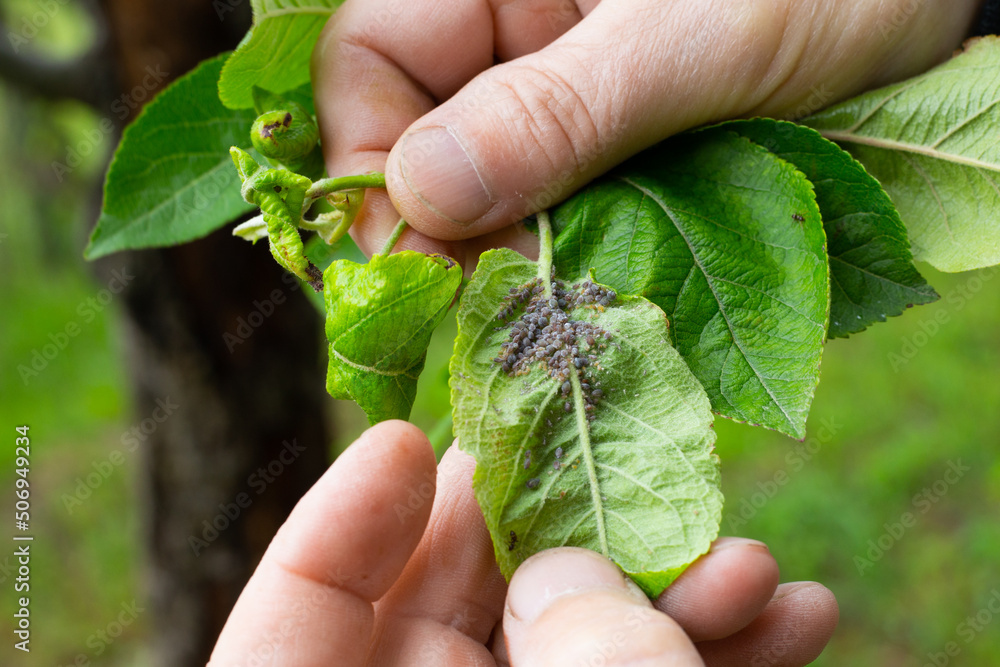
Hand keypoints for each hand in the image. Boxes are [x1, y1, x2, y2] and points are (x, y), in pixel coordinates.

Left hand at [209, 420, 837, 665]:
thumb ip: (556, 653)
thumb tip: (564, 565)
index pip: (295, 619)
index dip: (339, 523)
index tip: (412, 436)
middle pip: (458, 602)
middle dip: (560, 528)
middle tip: (631, 463)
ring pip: (568, 639)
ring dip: (670, 590)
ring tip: (748, 558)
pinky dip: (709, 652)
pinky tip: (786, 616)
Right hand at [312, 0, 980, 265]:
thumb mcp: (691, 40)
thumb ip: (557, 112)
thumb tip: (422, 194)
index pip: (367, 64)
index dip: (371, 168)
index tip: (426, 267)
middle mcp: (509, 33)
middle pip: (413, 140)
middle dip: (445, 232)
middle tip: (506, 303)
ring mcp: (555, 95)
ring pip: (480, 190)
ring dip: (508, 255)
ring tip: (558, 303)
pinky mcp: (602, 146)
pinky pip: (549, 209)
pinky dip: (562, 256)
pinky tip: (591, 287)